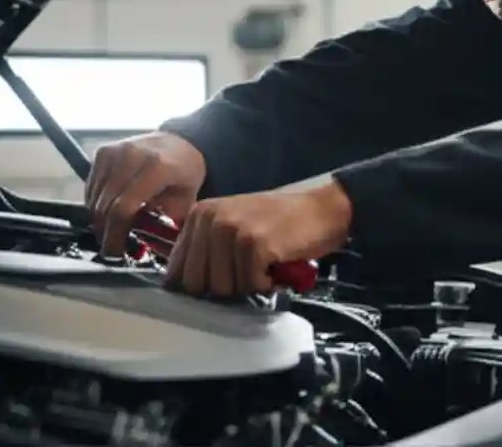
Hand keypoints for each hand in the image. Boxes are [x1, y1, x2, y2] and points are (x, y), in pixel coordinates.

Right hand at [85, 131, 206, 256]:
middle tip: (113, 247)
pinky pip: (90, 188)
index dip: (115, 235)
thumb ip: (165, 223)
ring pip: (93, 198)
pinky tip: (111, 211)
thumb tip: (145, 247)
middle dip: (105, 232)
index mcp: (156, 168)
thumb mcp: (186, 201)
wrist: (180, 142)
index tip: (115, 253)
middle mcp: (130, 156)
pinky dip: (96, 204)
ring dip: (99, 219)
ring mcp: (113, 151)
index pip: (122, 208)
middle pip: (104, 205)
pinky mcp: (102, 152)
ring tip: (114, 230)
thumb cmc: (185, 174)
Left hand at [164, 180, 351, 296]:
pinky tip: (277, 267)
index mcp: (200, 215)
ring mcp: (232, 230)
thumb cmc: (279, 223)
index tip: (221, 286)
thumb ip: (207, 250)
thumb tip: (185, 291)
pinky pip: (250, 285)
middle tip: (248, 276)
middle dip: (225, 289)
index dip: (198, 288)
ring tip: (264, 267)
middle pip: (199, 285)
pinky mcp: (255, 244)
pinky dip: (267, 284)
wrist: (323, 210)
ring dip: (248, 287)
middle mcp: (211, 219)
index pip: (178, 270)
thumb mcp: (234, 227)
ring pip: (224, 289)